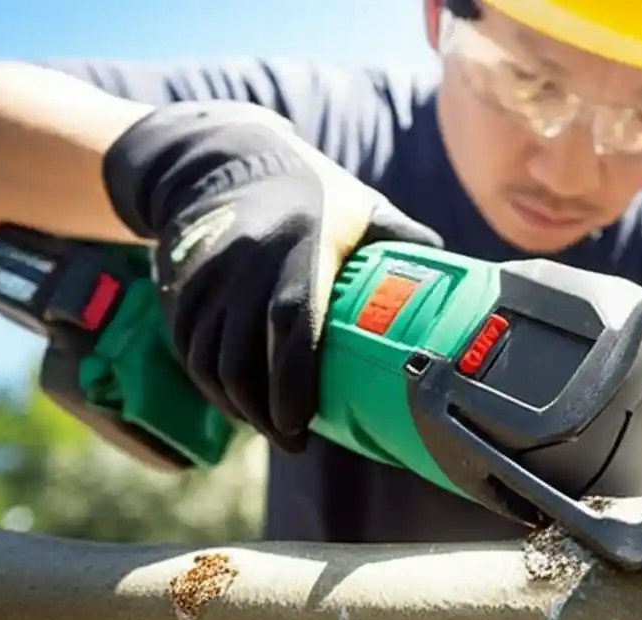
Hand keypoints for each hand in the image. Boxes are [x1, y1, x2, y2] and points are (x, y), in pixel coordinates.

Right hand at [101, 101, 441, 451]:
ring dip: (236, 405)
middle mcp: (247, 260)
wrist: (226, 159)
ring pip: (209, 360)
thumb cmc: (312, 193)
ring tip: (268, 427)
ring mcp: (208, 274)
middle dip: (264, 411)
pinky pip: (187, 348)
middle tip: (293, 440)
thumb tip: (460, 283)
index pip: (292, 321)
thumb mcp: (361, 204)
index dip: (293, 380)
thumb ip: (402, 240)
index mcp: (302, 242)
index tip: (303, 423)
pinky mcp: (181, 285)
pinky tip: (236, 401)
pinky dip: (210, 383)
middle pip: (242, 357)